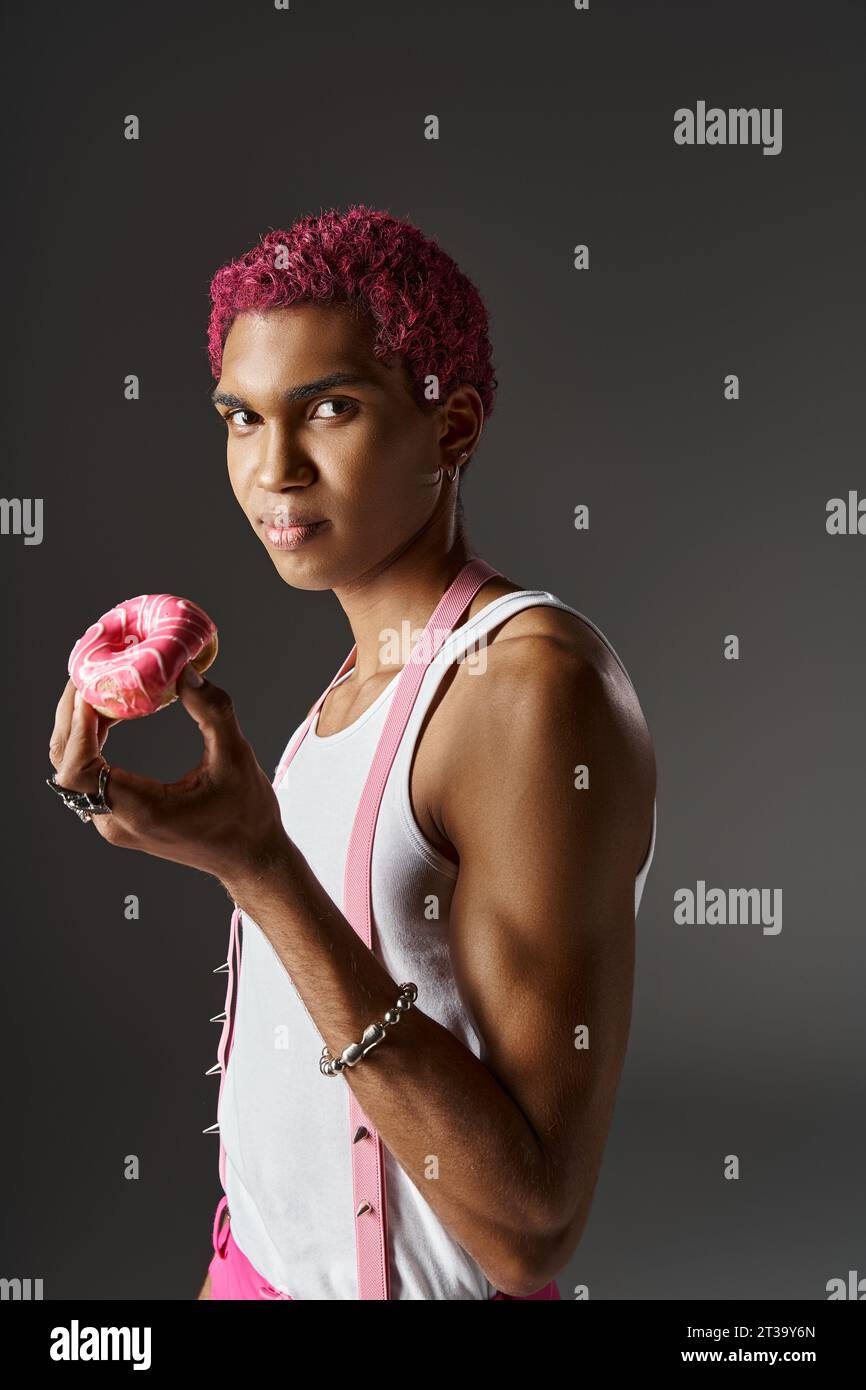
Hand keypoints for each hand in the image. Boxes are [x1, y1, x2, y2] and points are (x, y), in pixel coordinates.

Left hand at [47, 666, 287, 887]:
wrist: (250, 857)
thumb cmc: (247, 816)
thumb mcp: (236, 757)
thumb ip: (213, 712)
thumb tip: (185, 672)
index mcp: (142, 810)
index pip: (80, 770)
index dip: (77, 728)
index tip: (89, 692)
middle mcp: (118, 821)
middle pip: (67, 767)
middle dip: (71, 718)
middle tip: (87, 676)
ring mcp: (116, 822)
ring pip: (73, 773)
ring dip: (78, 730)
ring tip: (98, 690)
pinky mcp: (121, 817)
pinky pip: (89, 778)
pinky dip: (91, 743)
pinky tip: (111, 715)